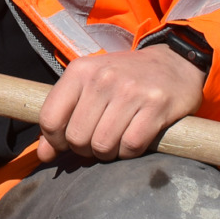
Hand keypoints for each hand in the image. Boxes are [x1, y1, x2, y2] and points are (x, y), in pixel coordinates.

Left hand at [36, 44, 206, 163]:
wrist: (175, 62)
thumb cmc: (126, 78)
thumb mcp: (90, 87)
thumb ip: (63, 117)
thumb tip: (44, 155)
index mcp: (80, 70)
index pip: (50, 118)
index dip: (55, 141)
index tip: (67, 143)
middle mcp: (103, 78)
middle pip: (77, 138)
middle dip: (85, 149)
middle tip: (97, 142)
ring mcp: (130, 92)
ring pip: (102, 145)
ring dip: (107, 153)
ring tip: (115, 141)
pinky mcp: (156, 106)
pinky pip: (131, 146)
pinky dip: (129, 153)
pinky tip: (133, 141)